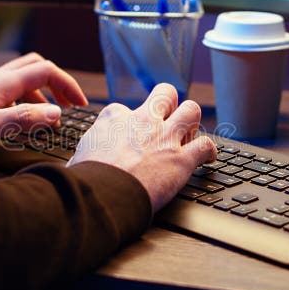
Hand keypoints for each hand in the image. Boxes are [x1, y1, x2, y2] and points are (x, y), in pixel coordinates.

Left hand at [0, 53, 87, 150]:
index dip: (67, 85)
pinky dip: (20, 97)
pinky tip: (15, 111)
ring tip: (45, 117)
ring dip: (40, 93)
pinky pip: (4, 87)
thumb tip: (57, 113)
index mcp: (5, 83)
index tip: (79, 105)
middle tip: (68, 104)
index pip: (47, 71)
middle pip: (36, 67)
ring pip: (21, 78)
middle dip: (57, 83)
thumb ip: (25, 119)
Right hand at [68, 84, 216, 212]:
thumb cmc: (87, 179)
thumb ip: (88, 150)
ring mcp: (165, 137)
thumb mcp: (79, 155)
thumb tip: (80, 161)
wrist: (102, 195)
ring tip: (187, 135)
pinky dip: (209, 151)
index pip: (125, 109)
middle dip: (169, 105)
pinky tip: (207, 158)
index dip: (129, 123)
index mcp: (115, 118)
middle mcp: (143, 121)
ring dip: (191, 122)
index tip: (128, 137)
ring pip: (192, 110)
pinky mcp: (181, 159)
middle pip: (165, 94)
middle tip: (167, 121)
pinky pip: (206, 145)